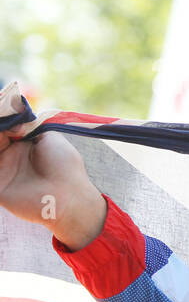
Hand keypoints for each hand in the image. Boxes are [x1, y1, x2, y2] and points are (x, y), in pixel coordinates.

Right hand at [0, 89, 104, 248]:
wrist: (69, 196)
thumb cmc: (66, 168)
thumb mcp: (51, 139)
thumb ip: (31, 126)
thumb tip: (16, 113)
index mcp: (22, 145)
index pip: (3, 127)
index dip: (2, 115)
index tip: (3, 104)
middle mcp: (9, 157)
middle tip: (7, 122)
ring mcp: (1, 171)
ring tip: (5, 135)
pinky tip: (0, 145)